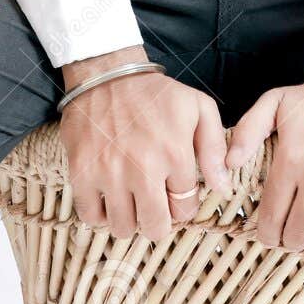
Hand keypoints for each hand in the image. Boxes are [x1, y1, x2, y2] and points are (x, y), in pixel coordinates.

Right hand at [60, 46, 230, 241]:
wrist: (106, 75)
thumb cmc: (155, 94)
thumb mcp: (197, 107)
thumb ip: (215, 147)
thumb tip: (222, 187)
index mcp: (175, 153)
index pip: (185, 208)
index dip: (182, 205)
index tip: (175, 194)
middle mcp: (143, 168)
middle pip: (155, 227)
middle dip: (158, 220)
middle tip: (154, 202)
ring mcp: (110, 173)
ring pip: (123, 228)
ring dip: (129, 219)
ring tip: (131, 198)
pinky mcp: (82, 172)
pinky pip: (91, 217)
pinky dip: (100, 214)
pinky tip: (109, 196)